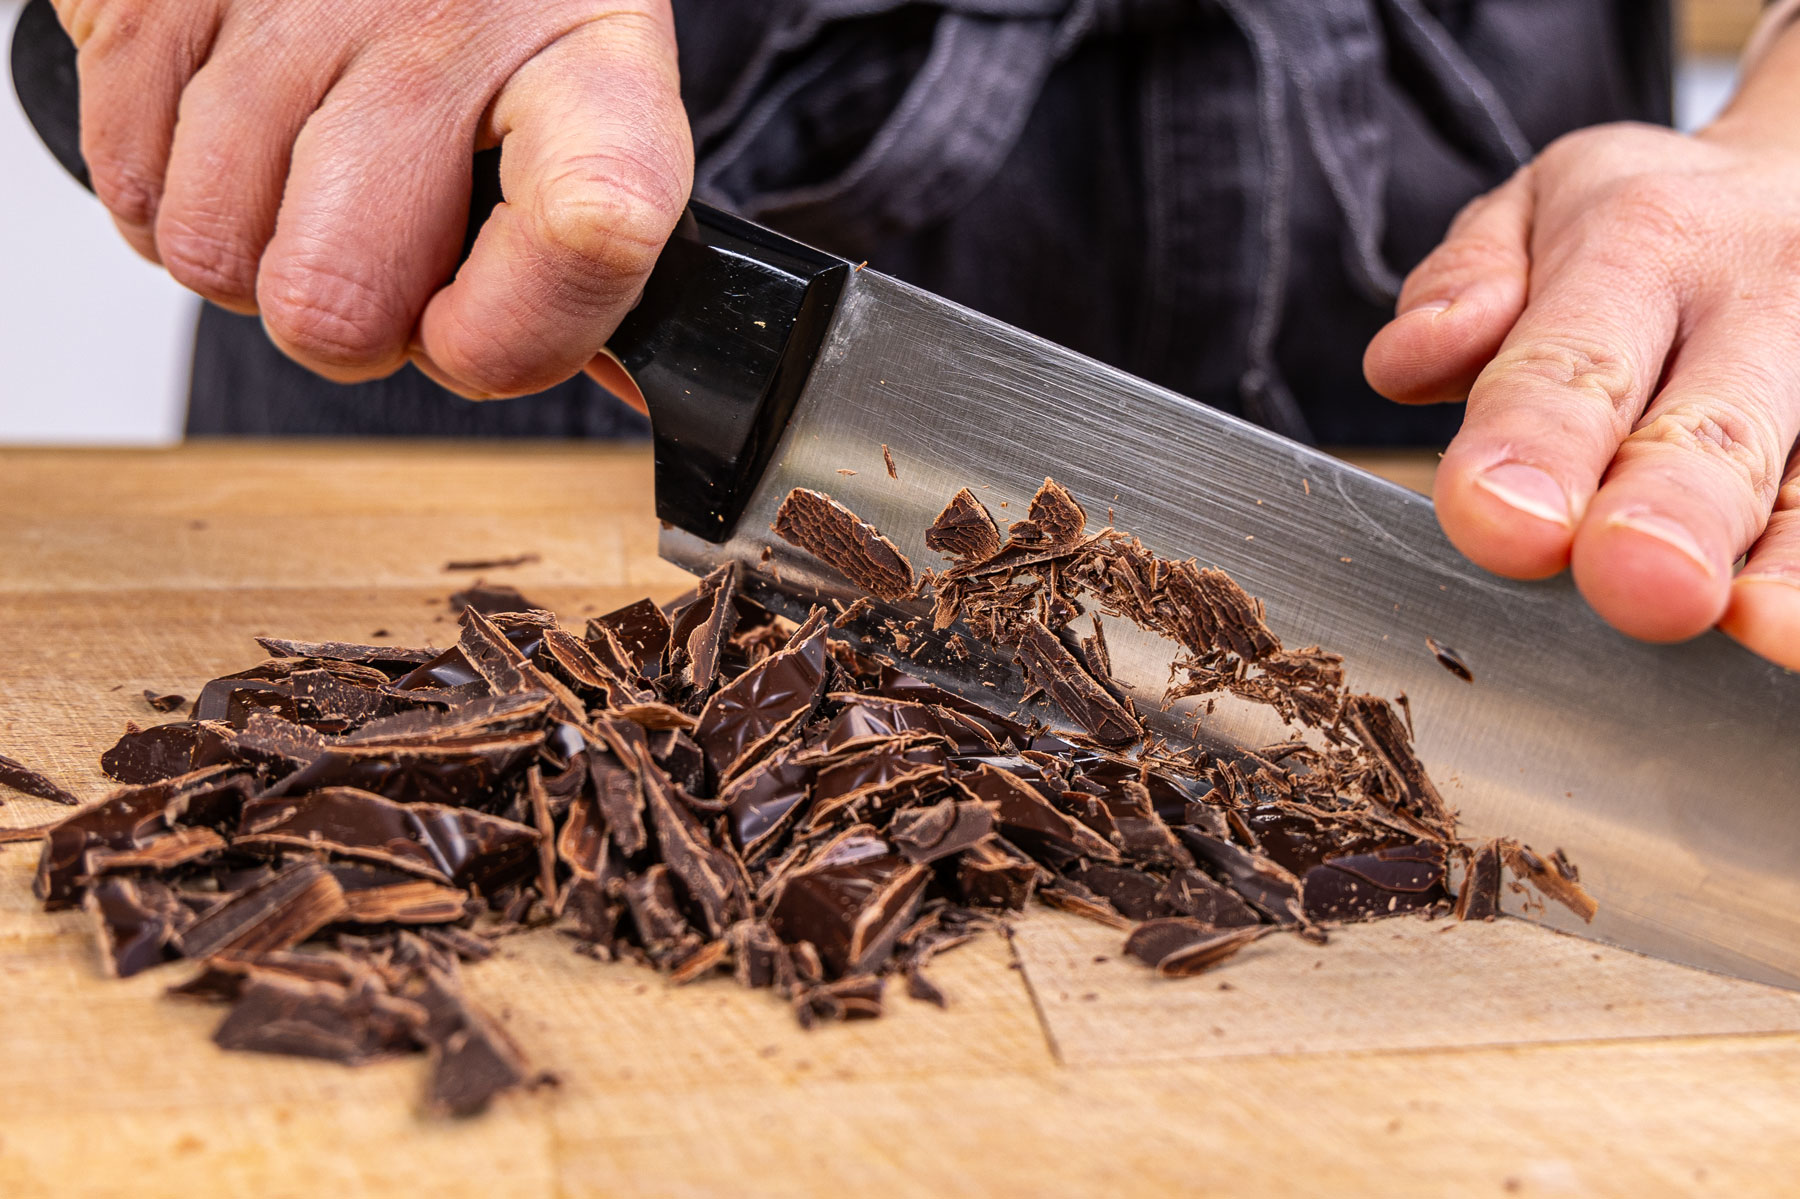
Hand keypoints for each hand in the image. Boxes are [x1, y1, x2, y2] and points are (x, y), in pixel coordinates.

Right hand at [57, 0, 692, 398]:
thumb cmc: (499, 12)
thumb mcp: (597, 103)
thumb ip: (599, 256)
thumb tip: (636, 383)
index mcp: (591, 59)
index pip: (591, 230)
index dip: (509, 337)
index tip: (474, 336)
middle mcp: (447, 17)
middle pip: (337, 301)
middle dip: (348, 324)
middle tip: (377, 256)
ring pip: (215, 255)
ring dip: (250, 255)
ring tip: (305, 179)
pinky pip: (124, 175)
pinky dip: (166, 189)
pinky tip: (236, 136)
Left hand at [1364, 81, 1799, 671]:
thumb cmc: (1642, 227)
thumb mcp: (1532, 214)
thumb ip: (1463, 284)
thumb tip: (1404, 359)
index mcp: (1641, 243)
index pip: (1574, 361)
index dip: (1537, 445)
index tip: (1500, 525)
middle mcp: (1763, 296)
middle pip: (1713, 426)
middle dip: (1673, 509)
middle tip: (1634, 586)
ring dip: (1786, 558)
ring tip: (1757, 624)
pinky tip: (1789, 626)